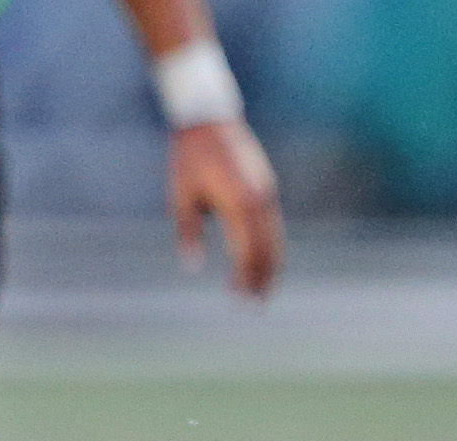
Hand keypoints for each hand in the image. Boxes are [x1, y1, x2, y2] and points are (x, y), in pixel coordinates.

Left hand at [168, 120, 281, 298]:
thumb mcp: (181, 198)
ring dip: (271, 264)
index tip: (238, 297)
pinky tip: (264, 260)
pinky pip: (272, 223)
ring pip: (275, 236)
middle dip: (263, 277)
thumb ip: (187, 233)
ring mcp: (266, 191)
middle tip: (256, 305)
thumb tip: (192, 267)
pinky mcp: (265, 185)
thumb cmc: (189, 159)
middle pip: (268, 247)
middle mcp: (259, 198)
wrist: (208, 119)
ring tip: (264, 290)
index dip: (245, 276)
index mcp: (238, 202)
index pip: (247, 250)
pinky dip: (271, 244)